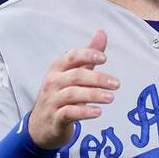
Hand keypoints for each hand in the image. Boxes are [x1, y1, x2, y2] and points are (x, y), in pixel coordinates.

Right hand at [28, 29, 120, 149]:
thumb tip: (102, 33)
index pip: (72, 56)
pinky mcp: (55, 118)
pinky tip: (98, 112)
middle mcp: (53, 82)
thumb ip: (88, 55)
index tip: (104, 58)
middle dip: (97, 78)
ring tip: (111, 98)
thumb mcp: (74, 72)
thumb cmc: (61, 93)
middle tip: (116, 84)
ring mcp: (52, 100)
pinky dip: (84, 112)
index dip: (88, 55)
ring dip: (93, 95)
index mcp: (58, 67)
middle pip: (76, 76)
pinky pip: (69, 113)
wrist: (42, 125)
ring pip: (72, 94)